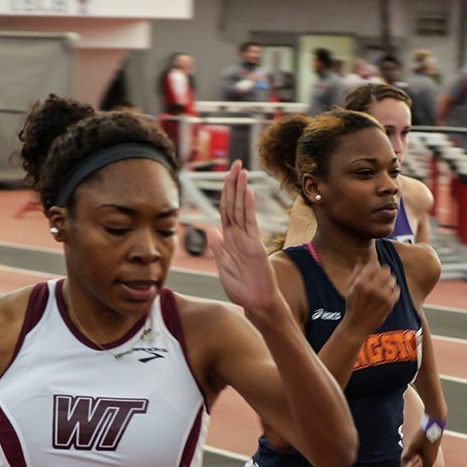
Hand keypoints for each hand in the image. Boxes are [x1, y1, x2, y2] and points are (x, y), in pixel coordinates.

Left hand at [208, 161, 283, 322]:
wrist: (256, 303)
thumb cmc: (242, 288)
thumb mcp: (223, 266)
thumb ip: (218, 248)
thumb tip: (210, 230)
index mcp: (229, 240)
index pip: (226, 211)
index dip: (224, 194)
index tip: (225, 176)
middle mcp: (239, 236)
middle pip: (234, 205)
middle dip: (233, 184)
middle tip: (236, 163)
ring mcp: (248, 240)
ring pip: (242, 210)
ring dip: (241, 190)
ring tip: (241, 171)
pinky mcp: (255, 246)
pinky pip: (251, 224)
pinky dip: (249, 208)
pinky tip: (248, 192)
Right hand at [342, 258, 398, 336]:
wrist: (357, 326)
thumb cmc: (352, 307)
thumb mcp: (349, 289)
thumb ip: (355, 274)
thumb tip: (362, 262)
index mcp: (360, 283)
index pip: (374, 265)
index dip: (375, 267)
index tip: (374, 272)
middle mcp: (371, 287)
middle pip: (385, 270)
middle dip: (383, 273)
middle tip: (380, 280)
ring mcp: (381, 295)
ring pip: (392, 279)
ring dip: (388, 282)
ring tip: (383, 288)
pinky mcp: (389, 303)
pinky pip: (396, 289)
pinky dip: (393, 291)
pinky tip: (387, 295)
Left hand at [400, 429, 439, 466]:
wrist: (434, 425)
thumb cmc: (423, 437)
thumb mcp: (412, 448)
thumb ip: (406, 458)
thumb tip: (401, 465)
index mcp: (427, 463)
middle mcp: (430, 461)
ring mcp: (430, 455)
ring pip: (419, 466)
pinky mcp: (429, 450)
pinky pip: (420, 460)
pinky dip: (414, 462)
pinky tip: (409, 461)